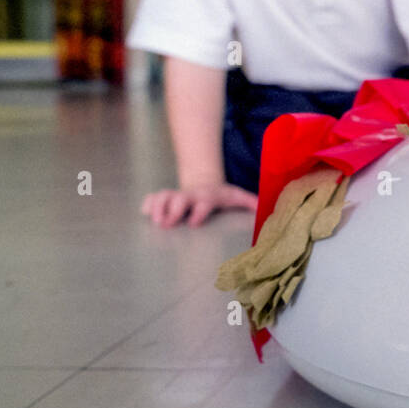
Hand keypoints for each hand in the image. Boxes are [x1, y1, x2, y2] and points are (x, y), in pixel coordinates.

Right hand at [141, 183, 257, 227]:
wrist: (204, 182)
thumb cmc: (222, 195)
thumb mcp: (236, 196)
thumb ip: (249, 202)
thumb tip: (263, 209)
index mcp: (208, 196)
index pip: (204, 202)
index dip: (199, 212)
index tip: (193, 224)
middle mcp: (190, 195)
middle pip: (179, 198)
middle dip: (173, 209)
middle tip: (166, 224)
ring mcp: (176, 195)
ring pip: (163, 196)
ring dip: (157, 207)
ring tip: (154, 222)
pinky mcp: (164, 198)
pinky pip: (151, 198)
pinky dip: (147, 204)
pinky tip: (145, 213)